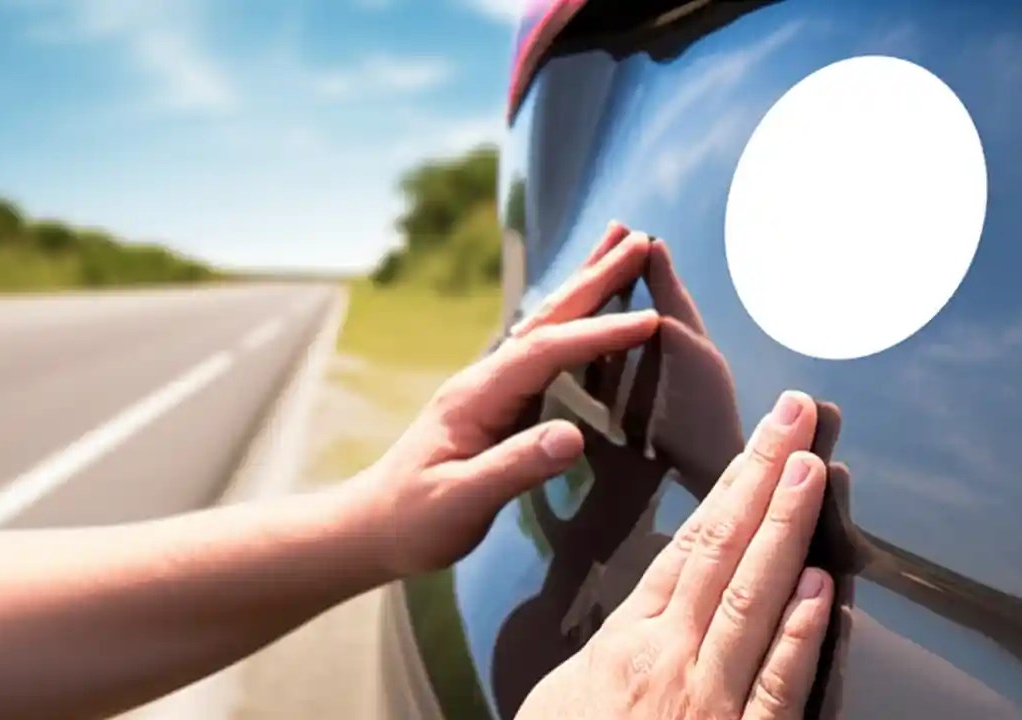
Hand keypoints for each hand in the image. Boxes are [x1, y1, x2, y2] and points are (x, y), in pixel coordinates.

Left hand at [357, 226, 654, 576]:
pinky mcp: (498, 402)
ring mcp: (491, 386)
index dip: (597, 334)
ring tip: (620, 247)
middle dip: (595, 278)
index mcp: (479, 395)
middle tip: (640, 238)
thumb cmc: (414, 519)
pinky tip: (588, 309)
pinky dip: (574, 319)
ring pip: (547, 324)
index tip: (649, 319)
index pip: (546, 351)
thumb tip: (575, 437)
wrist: (371, 526)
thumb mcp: (462, 500)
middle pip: (548, 317)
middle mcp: (486, 378)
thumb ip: (516, 467)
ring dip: (585, 285)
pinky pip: (546, 348)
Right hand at [517, 392, 833, 719]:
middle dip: (764, 477)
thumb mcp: (561, 698)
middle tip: (798, 417)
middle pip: (726, 551)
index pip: (692, 543)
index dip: (732, 484)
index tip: (764, 436)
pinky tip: (821, 586)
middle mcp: (674, 657)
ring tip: (812, 471)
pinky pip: (776, 686)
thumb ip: (609, 648)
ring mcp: (711, 702)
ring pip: (754, 601)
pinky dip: (800, 635)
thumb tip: (640, 615)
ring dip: (785, 531)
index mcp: (630, 640)